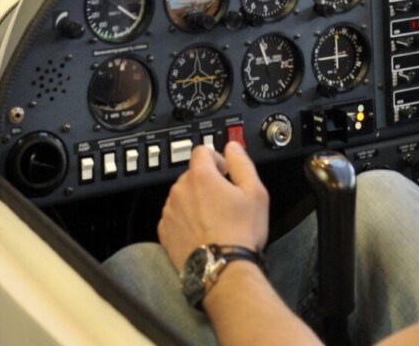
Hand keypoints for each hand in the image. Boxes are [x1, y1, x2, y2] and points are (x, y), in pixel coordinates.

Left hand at [157, 141, 269, 270]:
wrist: (223, 270)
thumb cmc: (241, 232)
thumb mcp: (255, 192)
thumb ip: (242, 163)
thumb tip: (233, 147)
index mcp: (201, 176)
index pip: (202, 151)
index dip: (217, 159)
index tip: (226, 174)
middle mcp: (180, 190)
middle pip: (192, 175)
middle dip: (206, 182)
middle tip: (224, 202)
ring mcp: (169, 211)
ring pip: (182, 196)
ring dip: (194, 201)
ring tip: (213, 221)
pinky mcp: (164, 232)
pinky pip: (174, 216)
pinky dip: (185, 220)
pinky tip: (201, 232)